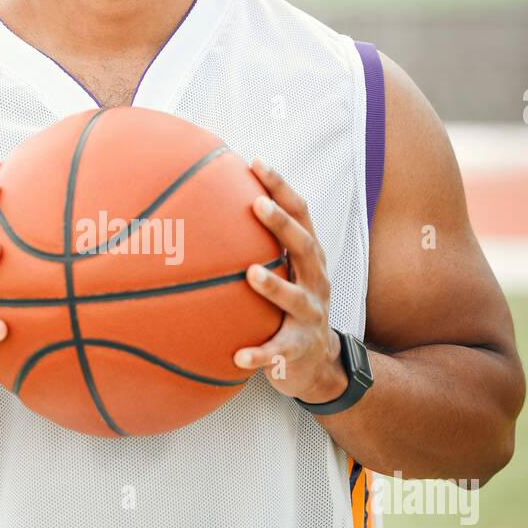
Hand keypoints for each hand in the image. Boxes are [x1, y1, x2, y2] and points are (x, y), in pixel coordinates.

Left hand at [233, 159, 347, 403]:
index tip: (257, 163)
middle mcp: (316, 283)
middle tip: (257, 205)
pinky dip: (260, 355)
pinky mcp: (298, 351)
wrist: (317, 365)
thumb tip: (209, 209)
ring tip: (250, 274)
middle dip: (283, 225)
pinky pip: (278, 353)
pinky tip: (237, 357)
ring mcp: (310, 317)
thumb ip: (259, 246)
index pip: (301, 215)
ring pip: (296, 299)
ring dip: (274, 286)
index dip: (282, 188)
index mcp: (311, 260)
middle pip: (306, 248)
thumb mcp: (284, 274)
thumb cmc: (289, 310)